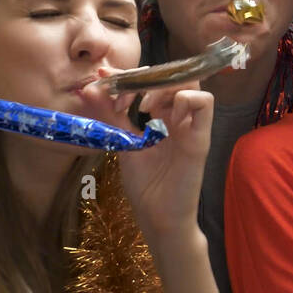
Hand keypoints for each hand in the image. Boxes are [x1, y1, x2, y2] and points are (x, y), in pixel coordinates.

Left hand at [79, 75, 212, 238]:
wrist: (157, 218)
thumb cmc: (144, 184)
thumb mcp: (122, 143)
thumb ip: (109, 115)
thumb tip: (88, 88)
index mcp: (162, 117)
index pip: (152, 81)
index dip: (131, 75)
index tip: (105, 81)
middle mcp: (178, 117)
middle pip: (173, 76)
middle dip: (145, 78)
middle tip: (122, 98)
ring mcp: (191, 126)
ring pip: (191, 83)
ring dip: (164, 87)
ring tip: (144, 107)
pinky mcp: (201, 137)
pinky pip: (204, 103)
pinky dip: (185, 99)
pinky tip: (164, 117)